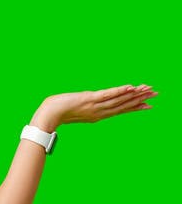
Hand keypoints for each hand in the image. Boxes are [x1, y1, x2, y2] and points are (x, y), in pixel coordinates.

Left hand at [37, 84, 157, 129]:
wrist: (48, 115)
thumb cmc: (58, 112)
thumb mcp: (75, 110)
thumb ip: (84, 108)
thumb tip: (87, 104)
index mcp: (97, 115)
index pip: (120, 110)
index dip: (134, 107)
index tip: (148, 105)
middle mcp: (99, 112)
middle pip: (123, 104)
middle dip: (140, 99)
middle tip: (155, 94)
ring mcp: (94, 106)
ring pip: (119, 99)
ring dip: (134, 94)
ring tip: (147, 90)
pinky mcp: (89, 99)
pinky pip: (107, 95)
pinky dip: (119, 91)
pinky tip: (129, 88)